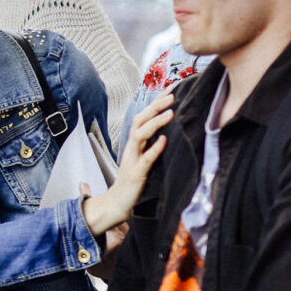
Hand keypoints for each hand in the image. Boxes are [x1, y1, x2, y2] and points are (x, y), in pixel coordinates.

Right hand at [80, 96, 172, 238]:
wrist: (118, 203)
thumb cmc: (133, 181)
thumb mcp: (143, 158)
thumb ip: (152, 144)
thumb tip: (167, 131)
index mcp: (135, 143)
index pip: (144, 116)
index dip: (156, 101)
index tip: (171, 87)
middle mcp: (132, 147)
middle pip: (140, 120)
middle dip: (155, 106)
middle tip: (172, 95)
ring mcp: (133, 159)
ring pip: (140, 135)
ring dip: (155, 122)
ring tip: (170, 112)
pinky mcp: (136, 174)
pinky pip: (145, 159)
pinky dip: (154, 148)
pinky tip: (164, 140)